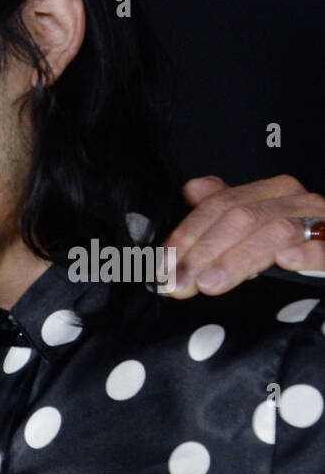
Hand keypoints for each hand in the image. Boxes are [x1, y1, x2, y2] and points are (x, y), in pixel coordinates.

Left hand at [163, 175, 324, 296]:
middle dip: (204, 253)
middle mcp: (296, 201)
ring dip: (238, 260)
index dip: (188, 235)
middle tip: (180, 284)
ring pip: (276, 232)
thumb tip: (191, 189)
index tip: (165, 265)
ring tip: (210, 283)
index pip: (219, 205)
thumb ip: (223, 207)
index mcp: (270, 191)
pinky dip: (307, 253)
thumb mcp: (253, 221)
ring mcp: (320, 222)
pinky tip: (285, 260)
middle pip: (241, 218)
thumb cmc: (293, 239)